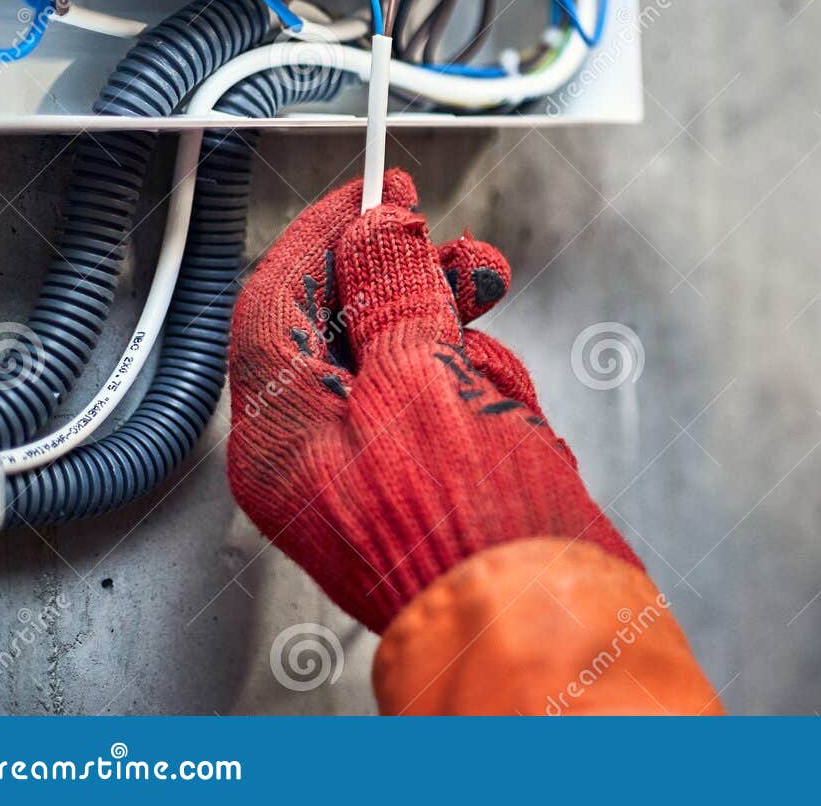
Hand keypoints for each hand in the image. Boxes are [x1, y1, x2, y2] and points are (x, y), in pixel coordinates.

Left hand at [227, 169, 639, 632]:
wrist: (544, 630)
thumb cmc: (473, 535)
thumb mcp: (426, 381)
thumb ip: (394, 293)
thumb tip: (377, 229)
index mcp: (281, 435)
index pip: (276, 301)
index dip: (328, 233)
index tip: (376, 191)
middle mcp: (313, 457)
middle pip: (344, 327)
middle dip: (414, 292)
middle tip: (467, 265)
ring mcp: (371, 475)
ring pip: (406, 364)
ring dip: (463, 352)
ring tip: (501, 386)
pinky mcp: (428, 488)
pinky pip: (445, 410)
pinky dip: (485, 397)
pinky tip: (514, 421)